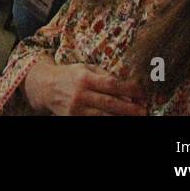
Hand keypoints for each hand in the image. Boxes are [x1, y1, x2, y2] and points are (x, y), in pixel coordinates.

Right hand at [26, 61, 146, 115]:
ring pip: (104, 116)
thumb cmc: (70, 75)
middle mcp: (80, 93)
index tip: (142, 92)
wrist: (45, 87)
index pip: (111, 83)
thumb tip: (126, 88)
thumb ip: (104, 76)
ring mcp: (76, 108)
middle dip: (130, 108)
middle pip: (110, 103)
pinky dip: (107, 121)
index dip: (129, 89)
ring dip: (121, 117)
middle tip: (144, 111)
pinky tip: (117, 120)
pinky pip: (94, 121)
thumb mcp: (85, 68)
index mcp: (84, 77)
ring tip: (135, 117)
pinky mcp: (73, 118)